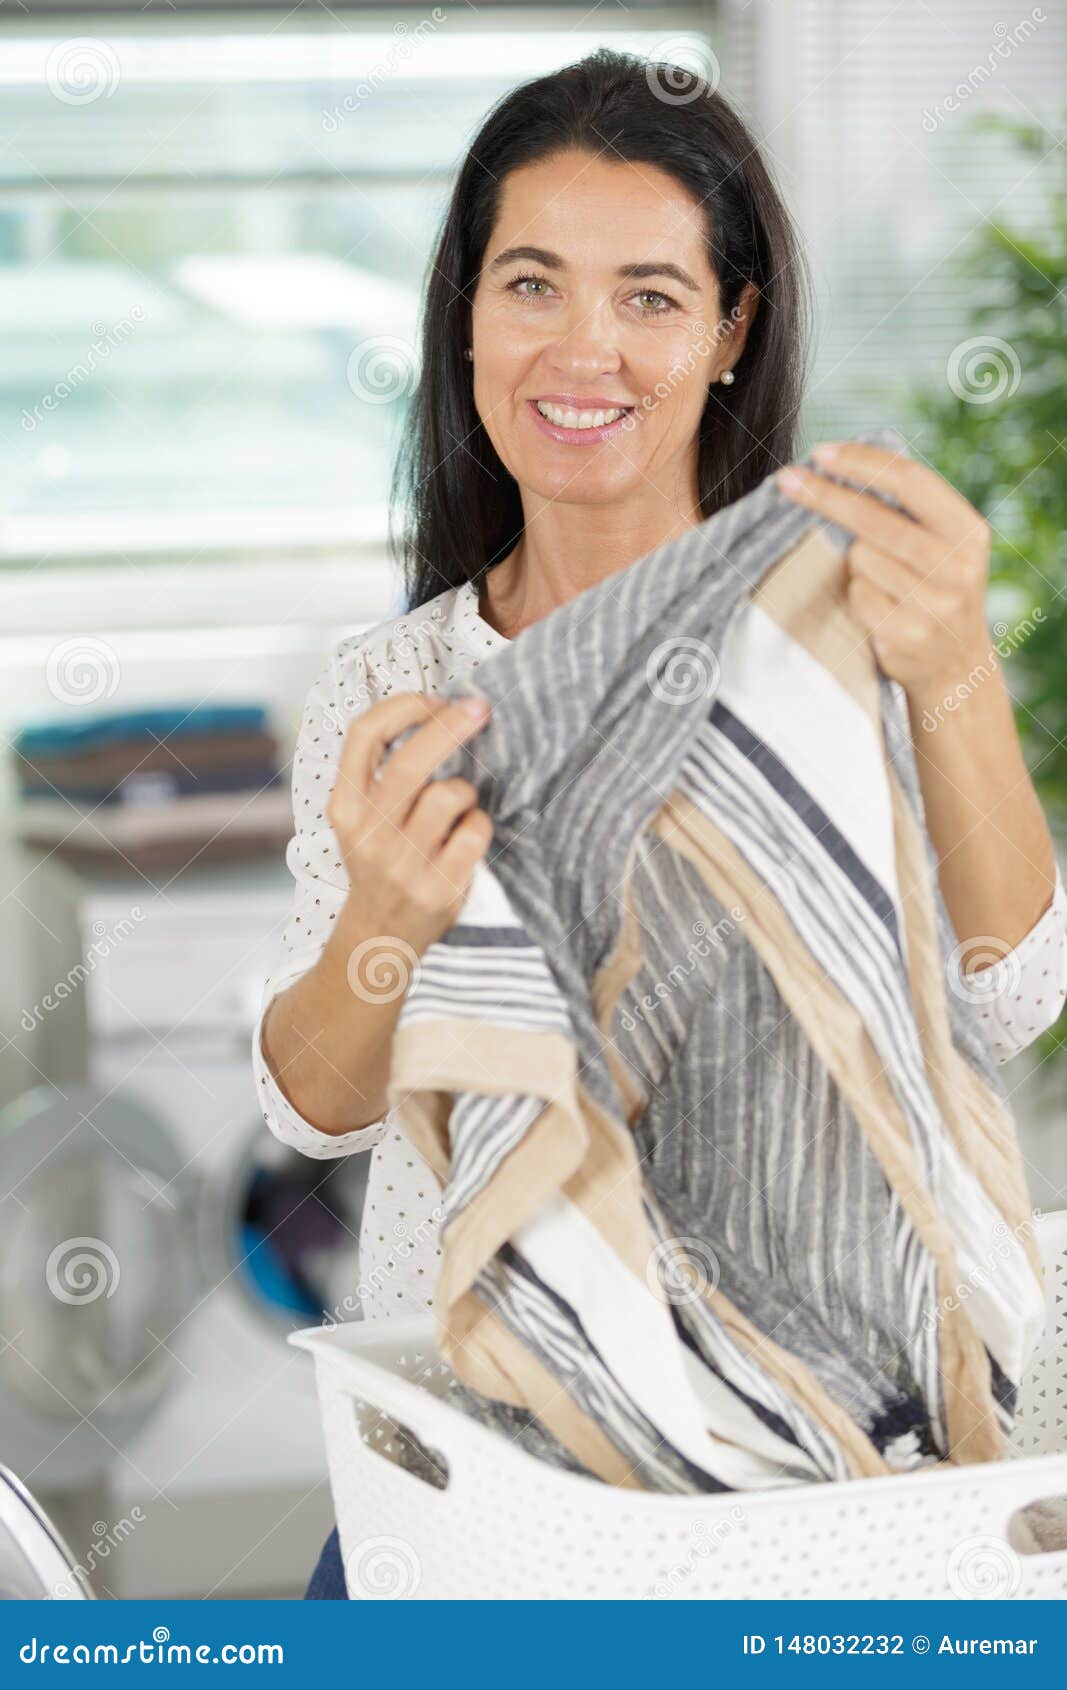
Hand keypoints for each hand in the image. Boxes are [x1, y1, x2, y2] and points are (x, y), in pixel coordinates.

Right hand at [326, 691, 493, 956]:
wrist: (378, 937)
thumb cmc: (379, 861)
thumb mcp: (359, 818)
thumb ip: (380, 772)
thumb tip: (438, 710)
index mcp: (345, 807)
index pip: (364, 735)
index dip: (404, 706)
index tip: (435, 699)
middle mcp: (370, 834)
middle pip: (411, 762)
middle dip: (450, 725)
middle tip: (479, 708)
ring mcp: (404, 864)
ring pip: (450, 795)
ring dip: (467, 789)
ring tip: (461, 804)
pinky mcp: (439, 889)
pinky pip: (475, 832)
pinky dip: (480, 825)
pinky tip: (468, 836)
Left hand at [776, 441, 992, 695]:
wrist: (957, 665)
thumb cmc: (937, 591)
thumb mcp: (946, 547)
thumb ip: (911, 512)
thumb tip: (838, 467)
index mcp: (968, 532)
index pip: (911, 481)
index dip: (863, 463)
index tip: (822, 453)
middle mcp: (958, 566)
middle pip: (875, 518)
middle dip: (826, 495)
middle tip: (788, 480)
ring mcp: (933, 603)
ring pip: (862, 557)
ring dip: (855, 562)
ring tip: (879, 579)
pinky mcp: (905, 634)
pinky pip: (857, 595)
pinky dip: (856, 596)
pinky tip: (877, 607)